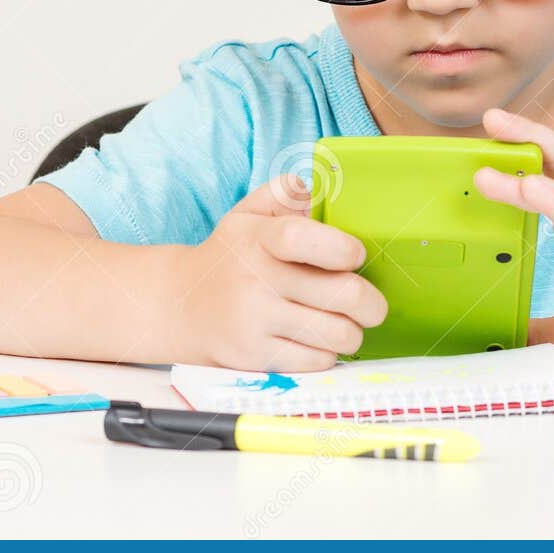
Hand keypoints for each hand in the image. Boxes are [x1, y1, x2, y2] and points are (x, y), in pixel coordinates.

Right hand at [168, 175, 388, 371]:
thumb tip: (314, 191)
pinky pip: (317, 361)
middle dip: (372, 304)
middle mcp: (255, 280)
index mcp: (257, 239)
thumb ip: (283, 195)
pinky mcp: (255, 358)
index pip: (301, 238)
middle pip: (343, 295)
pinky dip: (328, 353)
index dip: (342, 248)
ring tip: (346, 325)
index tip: (356, 255)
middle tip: (371, 306)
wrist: (181, 306)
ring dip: (353, 333)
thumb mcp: (248, 214)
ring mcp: (254, 322)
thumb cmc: (231, 257)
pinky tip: (318, 342)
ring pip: (338, 334)